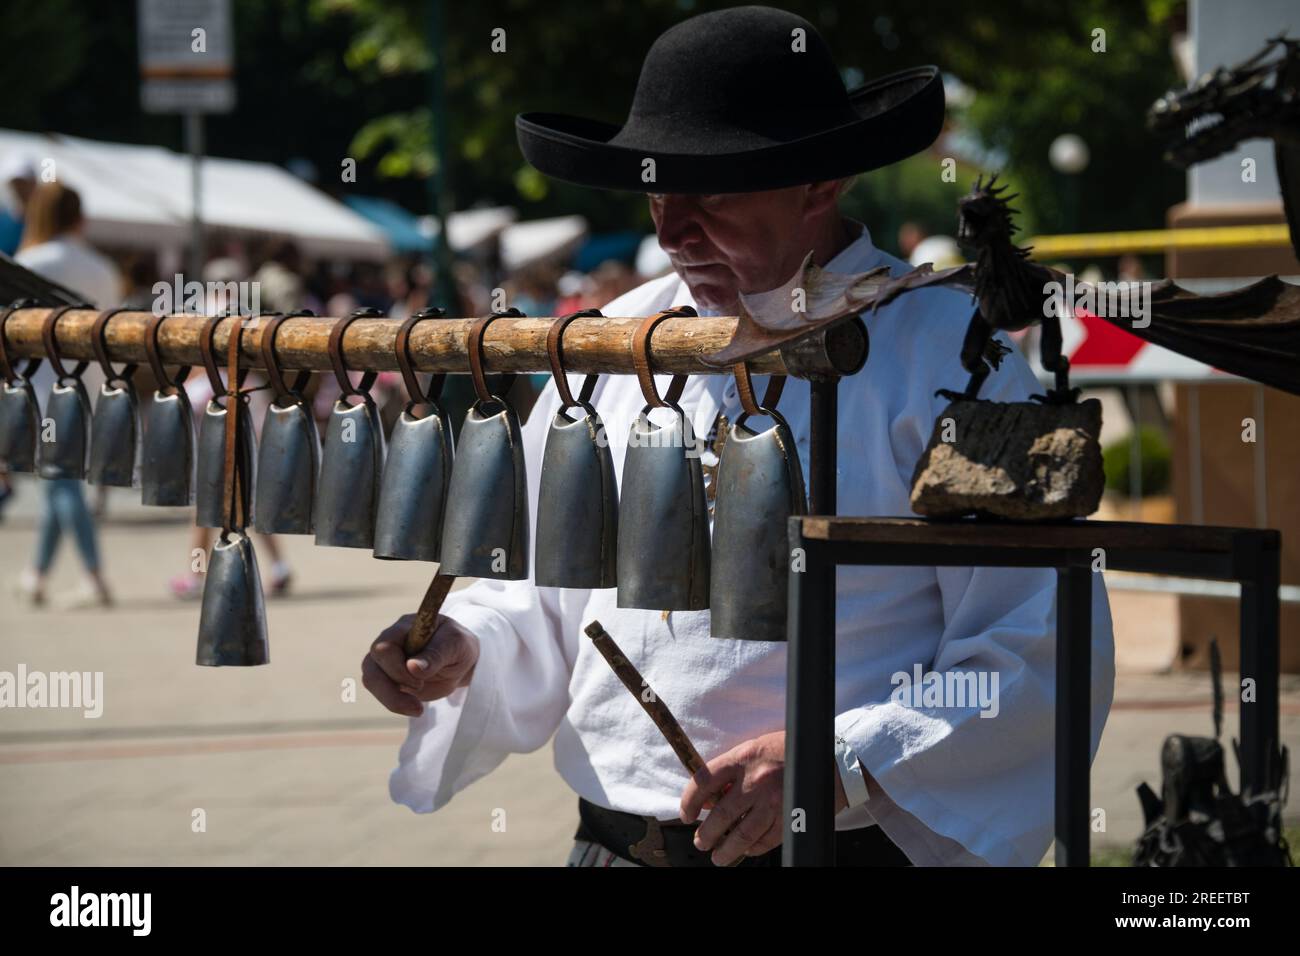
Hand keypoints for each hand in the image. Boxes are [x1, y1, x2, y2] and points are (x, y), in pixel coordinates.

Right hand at [361, 613, 479, 717]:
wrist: (463, 660)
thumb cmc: (458, 644)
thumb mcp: (456, 644)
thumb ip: (435, 654)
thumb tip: (412, 667)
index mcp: (404, 627)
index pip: (384, 647)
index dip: (396, 668)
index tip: (419, 681)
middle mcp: (390, 643)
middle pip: (371, 666)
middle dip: (390, 690)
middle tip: (418, 704)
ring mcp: (386, 662)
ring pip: (372, 681)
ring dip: (391, 700)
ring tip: (418, 710)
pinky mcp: (390, 680)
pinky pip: (382, 694)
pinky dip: (397, 704)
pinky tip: (416, 708)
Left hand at [678, 731, 852, 865]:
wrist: (834, 759)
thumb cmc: (791, 751)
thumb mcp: (757, 748)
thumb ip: (734, 770)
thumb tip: (710, 798)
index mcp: (745, 757)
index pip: (705, 780)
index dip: (690, 800)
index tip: (686, 814)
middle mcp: (757, 780)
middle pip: (721, 814)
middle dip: (706, 834)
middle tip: (700, 841)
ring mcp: (774, 802)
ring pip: (741, 834)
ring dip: (725, 849)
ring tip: (717, 856)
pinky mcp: (790, 819)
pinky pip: (765, 841)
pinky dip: (752, 849)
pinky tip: (746, 851)